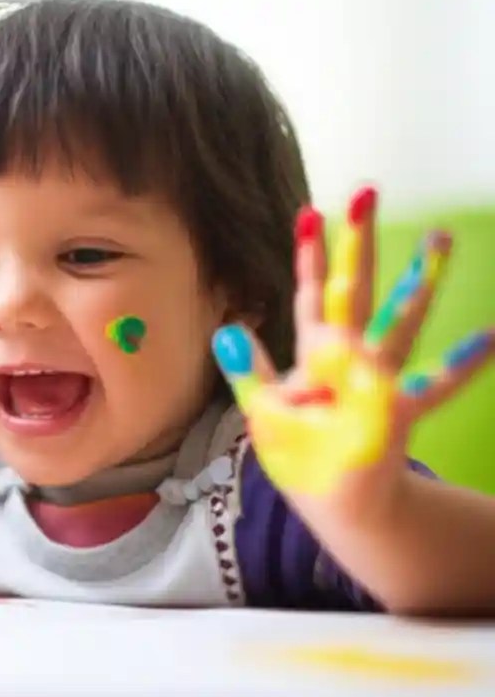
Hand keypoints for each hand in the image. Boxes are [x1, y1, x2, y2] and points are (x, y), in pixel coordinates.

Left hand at [212, 187, 492, 507]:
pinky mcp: (393, 413)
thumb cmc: (305, 459)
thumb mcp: (264, 411)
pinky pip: (431, 385)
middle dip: (357, 245)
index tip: (309, 211)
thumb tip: (228, 328)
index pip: (311, 296)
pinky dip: (462, 363)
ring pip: (398, 322)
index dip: (309, 258)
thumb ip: (248, 370)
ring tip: (441, 238)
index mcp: (316, 356)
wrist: (343, 506)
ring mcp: (377, 381)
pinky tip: (491, 337)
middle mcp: (350, 359)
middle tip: (365, 191)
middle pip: (353, 290)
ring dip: (418, 281)